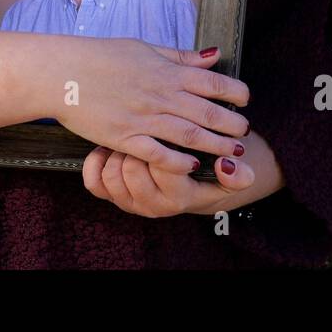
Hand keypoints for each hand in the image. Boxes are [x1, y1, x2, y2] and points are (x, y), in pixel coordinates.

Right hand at [50, 39, 249, 176]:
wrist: (62, 72)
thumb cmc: (101, 57)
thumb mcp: (144, 48)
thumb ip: (180, 57)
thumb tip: (213, 56)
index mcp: (166, 71)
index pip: (213, 83)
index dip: (235, 93)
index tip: (245, 100)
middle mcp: (160, 95)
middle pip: (208, 113)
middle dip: (232, 125)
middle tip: (245, 133)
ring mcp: (143, 118)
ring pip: (190, 135)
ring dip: (215, 145)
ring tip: (232, 152)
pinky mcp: (124, 137)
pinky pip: (158, 153)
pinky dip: (177, 161)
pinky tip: (191, 166)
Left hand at [82, 145, 255, 216]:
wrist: (189, 191)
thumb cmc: (205, 173)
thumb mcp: (227, 177)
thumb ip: (237, 174)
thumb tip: (231, 164)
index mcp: (179, 196)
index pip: (162, 169)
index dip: (163, 146)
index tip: (167, 127)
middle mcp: (152, 204)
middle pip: (131, 170)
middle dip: (138, 146)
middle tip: (146, 128)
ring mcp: (129, 202)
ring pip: (112, 174)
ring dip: (119, 153)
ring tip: (130, 137)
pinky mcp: (111, 196)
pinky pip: (94, 183)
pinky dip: (97, 162)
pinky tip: (108, 148)